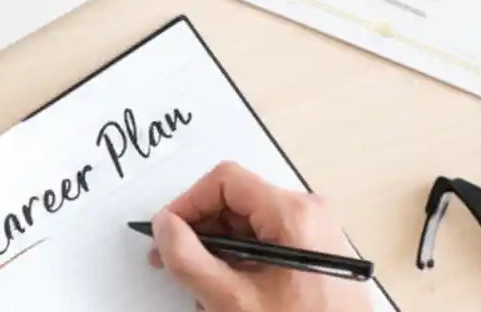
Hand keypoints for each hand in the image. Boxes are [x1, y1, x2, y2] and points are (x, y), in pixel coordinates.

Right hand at [149, 162, 372, 311]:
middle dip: (200, 231)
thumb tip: (164, 225)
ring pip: (248, 223)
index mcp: (293, 214)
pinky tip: (229, 292)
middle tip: (173, 262)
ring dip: (217, 250)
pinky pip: (266, 241)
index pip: (225, 181)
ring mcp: (315, 232)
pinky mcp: (316, 252)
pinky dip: (240, 260)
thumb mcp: (232, 300)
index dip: (187, 203)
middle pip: (236, 201)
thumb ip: (188, 258)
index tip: (166, 233)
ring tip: (203, 288)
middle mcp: (309, 213)